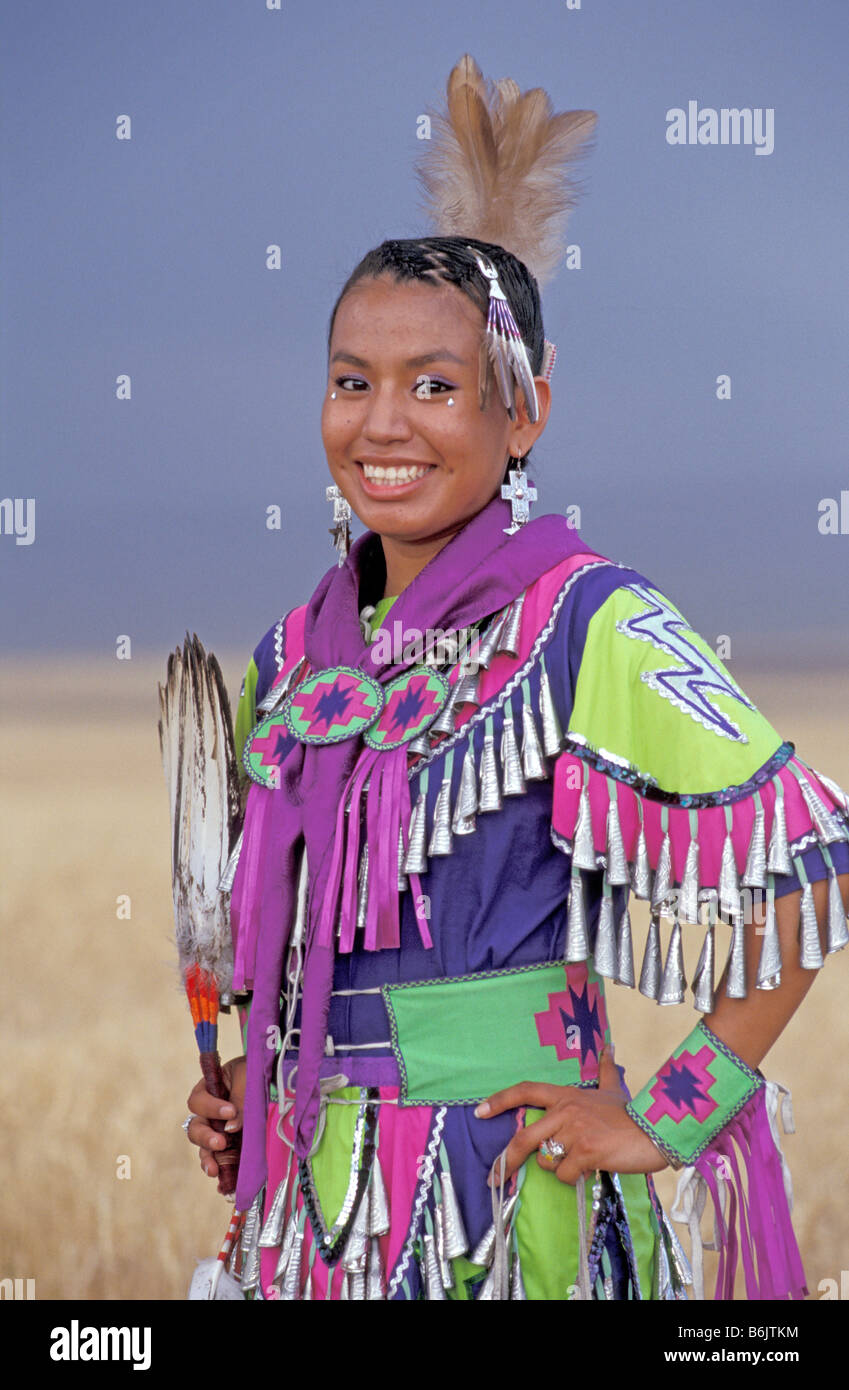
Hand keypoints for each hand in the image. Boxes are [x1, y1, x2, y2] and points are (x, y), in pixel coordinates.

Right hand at [185, 1055, 246, 1189]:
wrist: (275, 1076)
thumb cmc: (257, 1070)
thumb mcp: (247, 1076)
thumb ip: (239, 1100)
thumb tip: (231, 1128)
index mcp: (208, 1090)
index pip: (198, 1102)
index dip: (211, 1109)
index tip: (230, 1112)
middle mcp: (210, 1114)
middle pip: (195, 1129)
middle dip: (205, 1138)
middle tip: (221, 1143)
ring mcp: (219, 1131)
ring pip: (205, 1149)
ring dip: (208, 1160)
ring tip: (214, 1170)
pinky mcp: (232, 1146)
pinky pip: (222, 1161)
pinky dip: (222, 1172)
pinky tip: (224, 1184)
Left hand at [474, 1046, 667, 1185]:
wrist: (655, 1132)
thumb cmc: (631, 1114)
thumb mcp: (614, 1088)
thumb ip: (606, 1069)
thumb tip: (608, 1047)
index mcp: (566, 1095)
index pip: (526, 1091)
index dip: (500, 1100)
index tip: (480, 1111)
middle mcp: (565, 1111)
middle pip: (525, 1136)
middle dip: (507, 1159)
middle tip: (495, 1176)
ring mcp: (574, 1131)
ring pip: (546, 1159)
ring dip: (557, 1167)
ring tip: (580, 1160)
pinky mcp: (585, 1152)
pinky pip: (563, 1173)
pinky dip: (572, 1177)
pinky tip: (589, 1168)